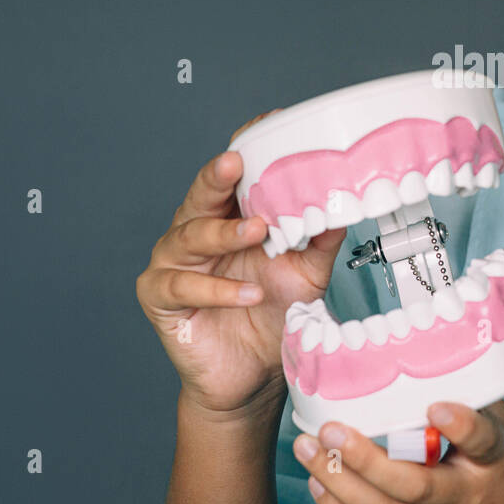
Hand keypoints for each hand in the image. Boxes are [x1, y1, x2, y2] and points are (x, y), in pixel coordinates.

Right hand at [136, 109, 348, 415]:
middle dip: (219, 177)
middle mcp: (196, 230)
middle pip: (202, 194)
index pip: (231, 174)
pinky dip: (216, 288)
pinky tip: (247, 293)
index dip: (244, 150)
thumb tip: (343, 206)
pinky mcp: (160, 296)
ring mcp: (173, 261)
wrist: (252, 376)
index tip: (264, 127)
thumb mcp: (306, 272)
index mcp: (229, 215)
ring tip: (256, 233)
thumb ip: (320, 239)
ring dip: (224, 233)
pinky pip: (183, 285)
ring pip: (190, 235)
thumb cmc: (273, 313)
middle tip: (235, 163)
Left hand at [292, 400, 503, 503]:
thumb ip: (467, 391)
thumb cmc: (494, 460)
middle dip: (370, 461)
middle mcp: (463, 492)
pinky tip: (319, 479)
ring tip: (308, 448)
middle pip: (417, 486)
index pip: (482, 441)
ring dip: (341, 482)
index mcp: (492, 458)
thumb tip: (431, 337)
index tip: (436, 406)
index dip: (461, 426)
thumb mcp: (497, 421)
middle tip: (334, 431)